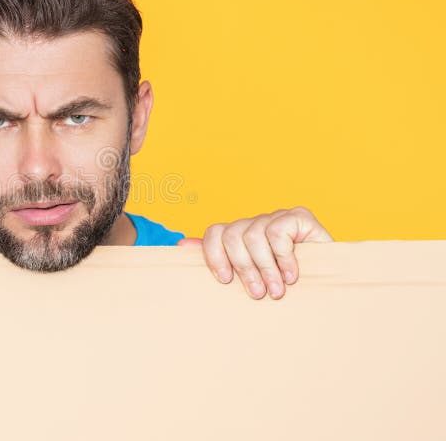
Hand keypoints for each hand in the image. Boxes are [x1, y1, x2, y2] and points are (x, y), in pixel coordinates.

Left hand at [176, 206, 332, 299]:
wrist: (330, 288)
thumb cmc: (283, 287)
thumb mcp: (249, 278)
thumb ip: (219, 260)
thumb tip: (181, 245)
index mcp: (240, 234)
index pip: (215, 232)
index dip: (214, 255)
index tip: (224, 281)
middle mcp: (256, 222)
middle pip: (232, 234)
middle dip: (243, 268)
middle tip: (257, 294)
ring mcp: (278, 216)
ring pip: (254, 235)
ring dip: (265, 268)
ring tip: (276, 292)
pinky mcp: (299, 216)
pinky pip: (278, 232)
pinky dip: (284, 258)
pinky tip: (292, 276)